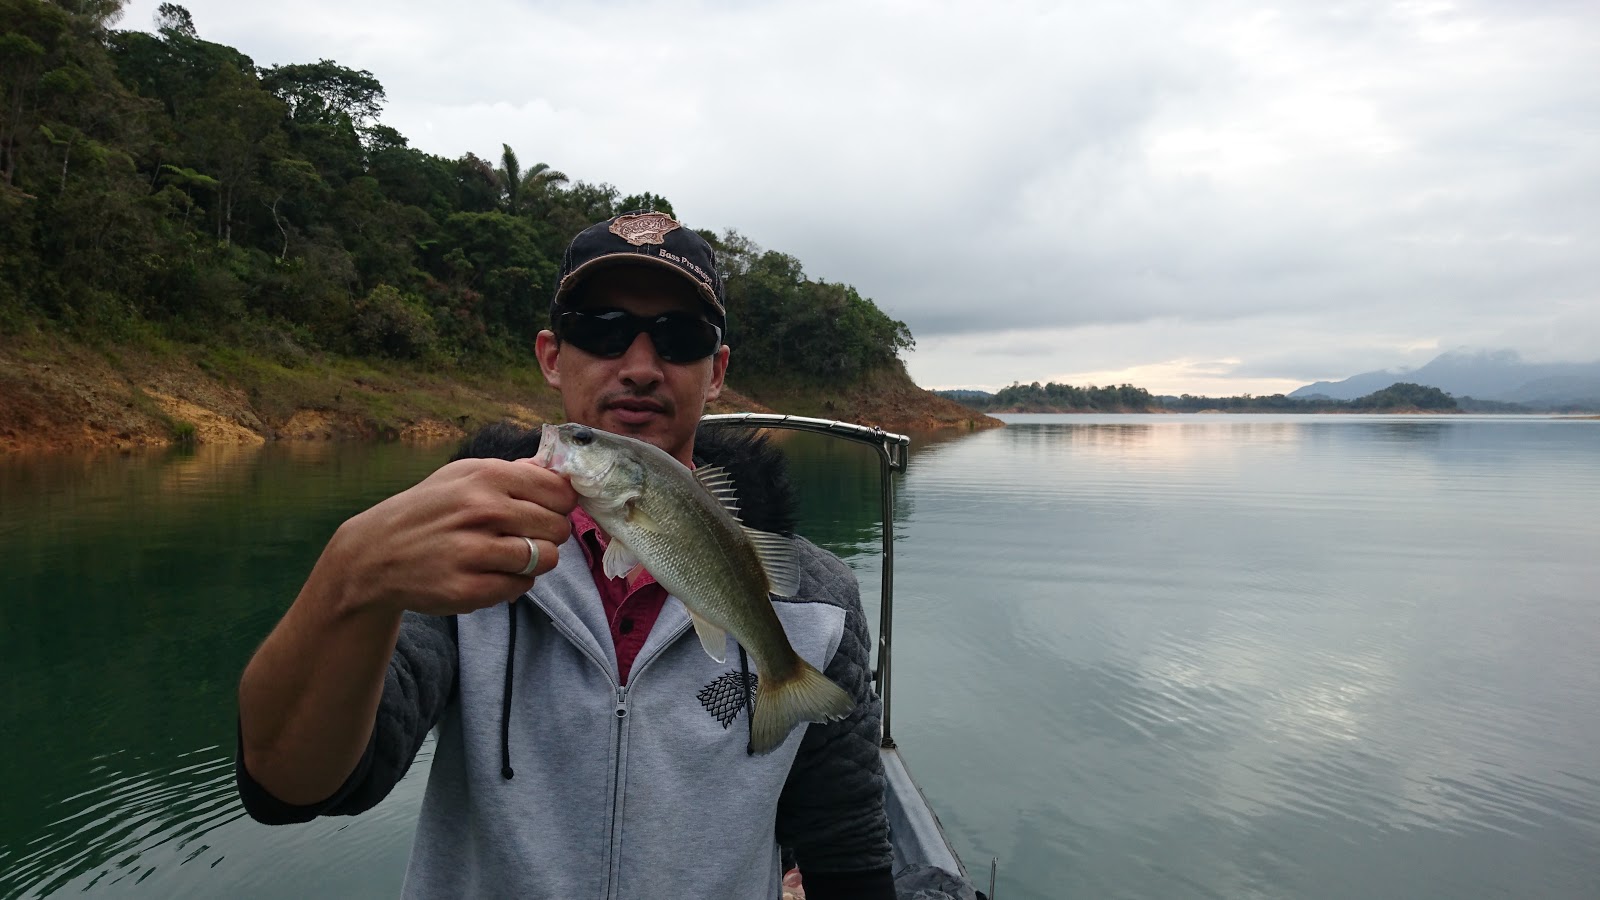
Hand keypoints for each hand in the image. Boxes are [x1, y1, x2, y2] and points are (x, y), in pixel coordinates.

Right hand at [314, 457, 577, 617]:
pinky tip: (490, 573)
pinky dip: (514, 582)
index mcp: (486, 476)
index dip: (558, 504)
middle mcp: (482, 510)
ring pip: (546, 559)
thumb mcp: (462, 476)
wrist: (374, 554)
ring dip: (534, 560)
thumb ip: (514, 473)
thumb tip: (561, 474)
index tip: (545, 510)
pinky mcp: (468, 589)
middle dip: (547, 534)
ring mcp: (474, 551)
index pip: (560, 491)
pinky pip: (522, 586)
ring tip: (508, 556)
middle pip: (558, 527)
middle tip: (522, 536)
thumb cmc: (428, 510)